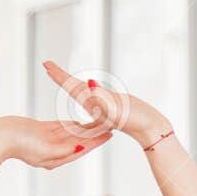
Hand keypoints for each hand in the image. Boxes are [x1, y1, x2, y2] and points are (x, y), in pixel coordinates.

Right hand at [0, 115, 111, 168]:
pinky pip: (61, 128)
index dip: (96, 141)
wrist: (0, 137)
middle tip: (111, 126)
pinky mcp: (43, 132)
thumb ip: (63, 149)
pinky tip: (81, 122)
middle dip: (95, 135)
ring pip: (72, 134)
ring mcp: (49, 142)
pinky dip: (72, 125)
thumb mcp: (44, 149)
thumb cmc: (20, 145)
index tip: (110, 134)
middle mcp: (55, 151)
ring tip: (100, 122)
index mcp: (57, 158)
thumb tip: (81, 146)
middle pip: (80, 141)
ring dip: (86, 129)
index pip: (82, 148)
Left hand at [42, 61, 171, 147]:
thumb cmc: (135, 120)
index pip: (71, 87)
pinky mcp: (111, 108)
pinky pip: (95, 98)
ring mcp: (102, 108)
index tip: (46, 64)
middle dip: (61, 77)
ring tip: (62, 75)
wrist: (150, 130)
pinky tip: (86, 90)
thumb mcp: (116, 108)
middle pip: (73, 88)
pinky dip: (88, 92)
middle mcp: (95, 106)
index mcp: (93, 104)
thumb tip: (87, 84)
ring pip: (82, 92)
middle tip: (48, 65)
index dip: (59, 75)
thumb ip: (102, 98)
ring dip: (71, 83)